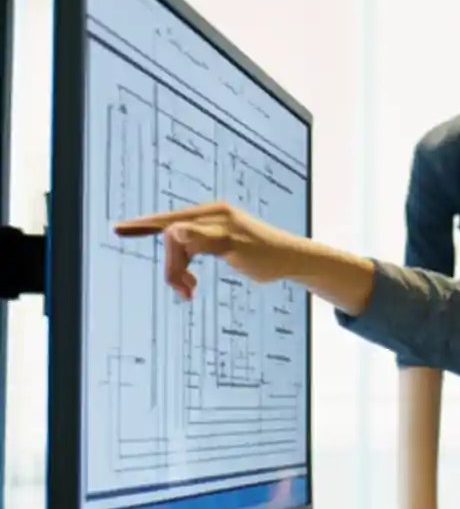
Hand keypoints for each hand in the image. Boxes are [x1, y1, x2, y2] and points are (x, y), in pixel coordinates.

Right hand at [114, 202, 303, 299]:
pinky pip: (190, 253)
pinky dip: (188, 270)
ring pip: (181, 250)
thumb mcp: (235, 248)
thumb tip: (175, 228)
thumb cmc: (267, 255)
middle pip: (174, 241)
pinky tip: (190, 285)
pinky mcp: (216, 239)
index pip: (172, 221)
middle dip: (173, 267)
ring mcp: (213, 227)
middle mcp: (211, 216)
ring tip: (189, 294)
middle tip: (185, 293)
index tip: (119, 229)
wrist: (292, 260)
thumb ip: (204, 238)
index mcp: (213, 214)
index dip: (144, 226)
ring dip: (180, 272)